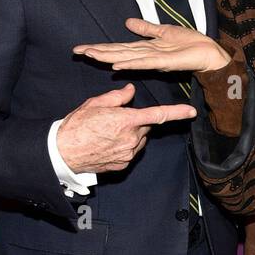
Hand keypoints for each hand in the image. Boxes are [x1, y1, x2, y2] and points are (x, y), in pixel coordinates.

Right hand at [55, 82, 196, 175]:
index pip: (157, 115)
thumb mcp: (95, 104)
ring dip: (131, 134)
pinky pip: (131, 152)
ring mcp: (128, 154)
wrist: (63, 153)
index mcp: (126, 120)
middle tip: (115, 120)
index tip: (190, 111)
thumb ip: (117, 97)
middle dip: (136, 121)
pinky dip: (124, 146)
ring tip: (108, 133)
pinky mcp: (123, 164)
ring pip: (139, 140)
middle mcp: (131, 139)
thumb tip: (131, 90)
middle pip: (145, 127)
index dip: (176, 113)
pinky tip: (107, 144)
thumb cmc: (76, 127)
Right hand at [72, 19, 230, 73]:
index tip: (83, 47)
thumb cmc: (190, 44)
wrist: (209, 53)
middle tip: (77, 51)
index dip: (101, 47)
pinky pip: (144, 63)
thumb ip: (146, 28)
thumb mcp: (164, 31)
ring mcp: (153, 60)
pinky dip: (129, 64)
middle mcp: (146, 55)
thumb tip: (128, 22)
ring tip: (90, 55)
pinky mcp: (164, 62)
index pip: (119, 47)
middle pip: (117, 53)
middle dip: (97, 52)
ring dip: (108, 57)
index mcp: (145, 48)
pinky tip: (116, 65)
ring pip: (126, 58)